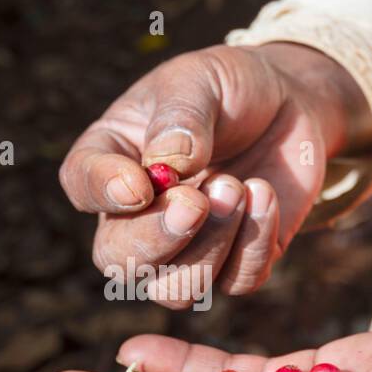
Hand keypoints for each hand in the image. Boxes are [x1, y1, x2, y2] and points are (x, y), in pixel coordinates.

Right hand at [58, 43, 371, 305]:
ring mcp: (184, 247)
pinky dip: (253, 247)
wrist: (289, 104)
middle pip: (118, 260)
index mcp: (111, 157)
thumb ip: (180, 118)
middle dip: (156, 239)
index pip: (82, 184)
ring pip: (174, 291)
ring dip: (210, 247)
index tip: (139, 185)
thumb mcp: (201, 80)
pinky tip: (264, 194)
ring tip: (238, 186)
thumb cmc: (229, 88)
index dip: (103, 192)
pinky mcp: (234, 263)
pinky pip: (234, 283)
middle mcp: (136, 215)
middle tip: (196, 201)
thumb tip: (169, 165)